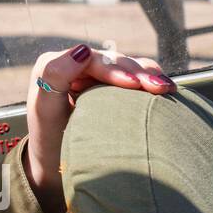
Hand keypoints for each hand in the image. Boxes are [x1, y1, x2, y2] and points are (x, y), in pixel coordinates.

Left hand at [23, 44, 175, 212]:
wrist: (55, 163)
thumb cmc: (47, 139)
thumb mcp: (44, 109)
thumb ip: (55, 76)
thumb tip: (82, 49)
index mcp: (56, 64)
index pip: (91, 60)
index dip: (114, 69)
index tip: (133, 84)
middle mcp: (77, 65)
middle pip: (115, 61)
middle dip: (139, 73)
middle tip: (160, 88)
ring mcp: (98, 76)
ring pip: (131, 68)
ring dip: (150, 76)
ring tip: (167, 88)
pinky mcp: (114, 88)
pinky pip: (138, 80)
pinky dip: (152, 83)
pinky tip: (168, 91)